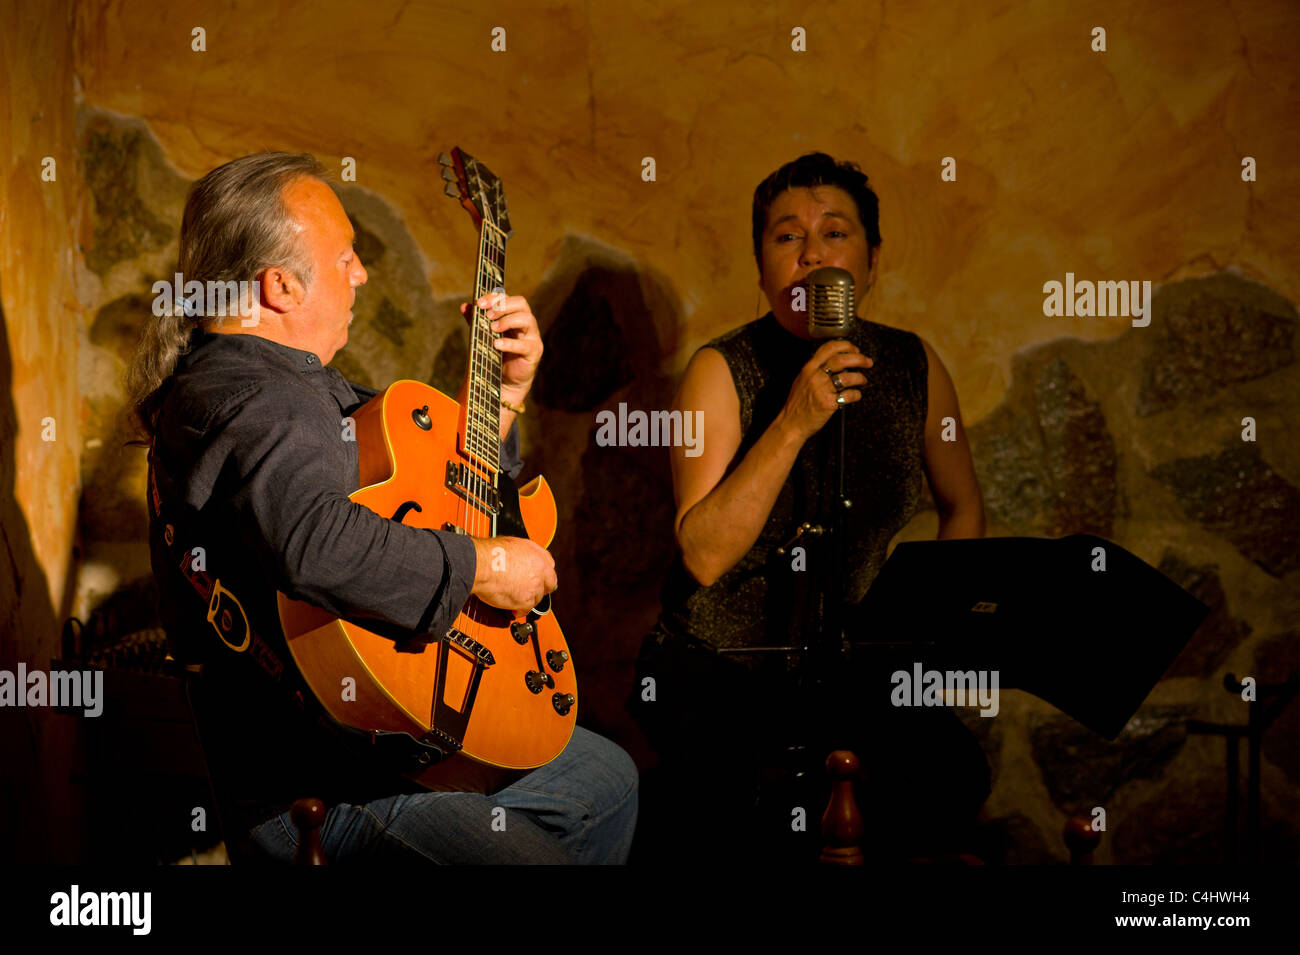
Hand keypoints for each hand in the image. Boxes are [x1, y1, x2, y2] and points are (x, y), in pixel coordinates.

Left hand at [460, 292, 542, 408]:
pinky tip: (496, 345)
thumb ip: (476, 320)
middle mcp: (526, 323)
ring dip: (507, 321)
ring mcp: (532, 336)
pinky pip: (525, 345)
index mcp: (514, 315)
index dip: (494, 297)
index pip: (508, 298)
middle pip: (521, 303)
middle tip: (488, 315)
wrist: (505, 380)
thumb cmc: (496, 354)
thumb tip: (464, 306)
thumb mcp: (483, 335)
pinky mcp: (534, 352)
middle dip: (503, 306)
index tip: (479, 303)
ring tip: (492, 329)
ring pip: (527, 319)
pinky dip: (510, 343)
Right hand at [470, 536, 556, 612]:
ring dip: (527, 600)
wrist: (480, 564)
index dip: (542, 575)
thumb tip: (522, 559)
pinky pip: (526, 610)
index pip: (550, 568)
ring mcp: (534, 587)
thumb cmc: (490, 553)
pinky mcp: (525, 601)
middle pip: (548, 585)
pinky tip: (511, 608)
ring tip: (514, 598)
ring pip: (537, 598)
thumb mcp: (513, 544)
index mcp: (538, 556)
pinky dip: (518, 610)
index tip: (537, 579)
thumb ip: (524, 554)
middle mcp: (540, 571)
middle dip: (539, 589)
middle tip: (527, 591)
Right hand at [778, 340, 872, 441]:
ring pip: (848, 377)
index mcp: (808, 368)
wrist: (791, 423)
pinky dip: (856, 394)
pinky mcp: (828, 404)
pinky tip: (856, 395)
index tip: (855, 350)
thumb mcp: (801, 380)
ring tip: (862, 380)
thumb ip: (815, 369)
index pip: (829, 347)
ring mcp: (822, 390)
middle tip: (867, 362)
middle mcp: (815, 377)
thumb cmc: (796, 404)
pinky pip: (849, 395)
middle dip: (859, 359)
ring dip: (860, 377)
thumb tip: (833, 360)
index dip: (846, 346)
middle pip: (842, 359)